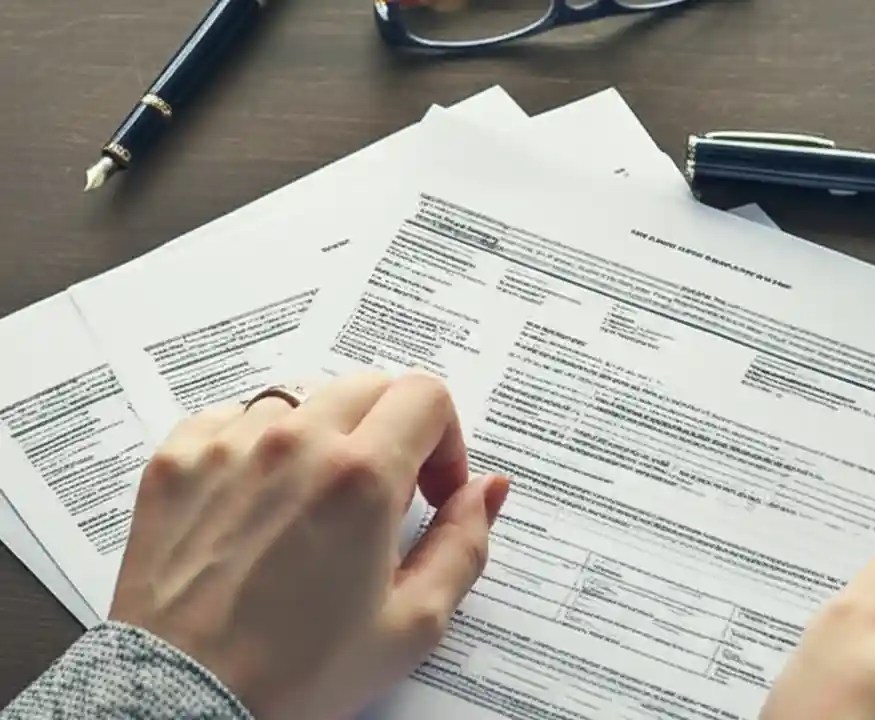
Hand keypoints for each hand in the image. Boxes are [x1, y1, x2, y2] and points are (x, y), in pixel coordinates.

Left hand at [109, 372, 508, 719]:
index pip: (426, 396)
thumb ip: (464, 544)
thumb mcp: (412, 625)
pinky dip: (258, 445)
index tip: (433, 490)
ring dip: (325, 437)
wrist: (183, 700)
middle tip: (384, 497)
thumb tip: (486, 489)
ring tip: (315, 502)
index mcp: (362, 477)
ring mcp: (229, 445)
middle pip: (369, 386)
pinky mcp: (177, 460)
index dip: (446, 441)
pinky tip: (260, 500)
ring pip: (303, 398)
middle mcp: (295, 443)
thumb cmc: (295, 673)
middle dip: (393, 431)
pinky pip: (233, 418)